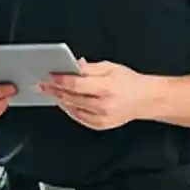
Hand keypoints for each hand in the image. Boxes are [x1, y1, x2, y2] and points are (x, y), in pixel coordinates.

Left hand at [38, 58, 157, 130]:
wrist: (147, 100)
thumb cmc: (130, 82)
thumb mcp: (110, 67)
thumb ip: (89, 68)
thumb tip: (73, 65)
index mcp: (106, 87)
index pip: (76, 84)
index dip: (59, 80)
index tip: (48, 76)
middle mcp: (104, 104)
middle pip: (71, 97)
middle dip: (54, 90)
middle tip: (42, 84)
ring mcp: (102, 117)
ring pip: (73, 108)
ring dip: (59, 99)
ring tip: (49, 91)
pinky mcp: (101, 125)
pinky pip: (79, 117)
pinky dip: (69, 109)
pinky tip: (63, 102)